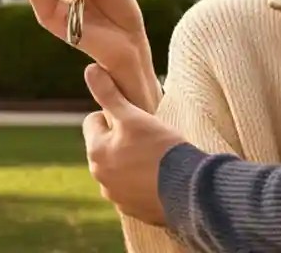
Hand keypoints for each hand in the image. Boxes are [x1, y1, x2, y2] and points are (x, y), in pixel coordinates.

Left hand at [82, 63, 185, 225]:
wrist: (190, 190)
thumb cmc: (160, 148)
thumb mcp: (133, 115)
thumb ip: (108, 93)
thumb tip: (90, 69)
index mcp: (96, 152)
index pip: (93, 121)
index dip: (114, 115)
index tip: (135, 118)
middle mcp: (100, 177)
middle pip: (105, 146)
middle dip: (122, 140)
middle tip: (148, 136)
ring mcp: (117, 197)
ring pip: (120, 168)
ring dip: (132, 161)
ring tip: (157, 157)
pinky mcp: (135, 210)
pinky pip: (134, 189)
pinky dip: (144, 182)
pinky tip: (162, 176)